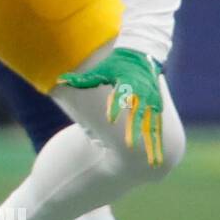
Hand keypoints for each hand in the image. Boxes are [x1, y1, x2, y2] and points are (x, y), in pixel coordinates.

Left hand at [58, 48, 163, 165]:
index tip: (109, 120)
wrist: (143, 55)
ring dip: (152, 144)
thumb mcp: (102, 70)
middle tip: (130, 147)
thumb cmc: (118, 63)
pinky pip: (158, 127)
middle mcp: (141, 95)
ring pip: (152, 125)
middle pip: (138, 115)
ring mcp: (152, 102)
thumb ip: (83, 79)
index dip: (114, 107)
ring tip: (153, 163)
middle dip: (134, 131)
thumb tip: (61, 80)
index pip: (119, 97)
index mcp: (127, 85)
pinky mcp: (158, 107)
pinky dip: (158, 142)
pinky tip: (157, 159)